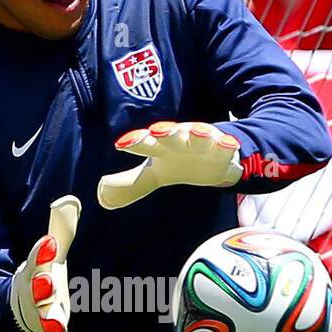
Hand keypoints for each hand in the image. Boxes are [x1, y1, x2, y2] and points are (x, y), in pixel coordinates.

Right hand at [9, 195, 80, 331]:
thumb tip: (70, 202)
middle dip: (40, 287)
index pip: (36, 260)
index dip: (43, 252)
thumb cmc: (38, 277)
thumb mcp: (47, 255)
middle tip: (46, 281)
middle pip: (34, 291)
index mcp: (33, 272)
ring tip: (57, 327)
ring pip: (42, 319)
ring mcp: (39, 316)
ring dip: (49, 322)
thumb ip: (60, 232)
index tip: (51, 243)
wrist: (10, 312)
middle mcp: (33, 295)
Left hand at [97, 121, 241, 210]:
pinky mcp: (224, 147)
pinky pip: (226, 145)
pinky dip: (226, 143)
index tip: (122, 145)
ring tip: (197, 133)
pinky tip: (228, 144)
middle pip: (171, 134)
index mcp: (160, 146)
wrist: (216, 156)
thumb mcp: (155, 174)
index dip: (134, 142)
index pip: (144, 142)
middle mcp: (179, 139)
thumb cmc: (180, 161)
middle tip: (157, 133)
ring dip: (197, 133)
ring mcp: (203, 141)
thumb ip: (130, 184)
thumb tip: (102, 199)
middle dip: (164, 132)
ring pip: (199, 135)